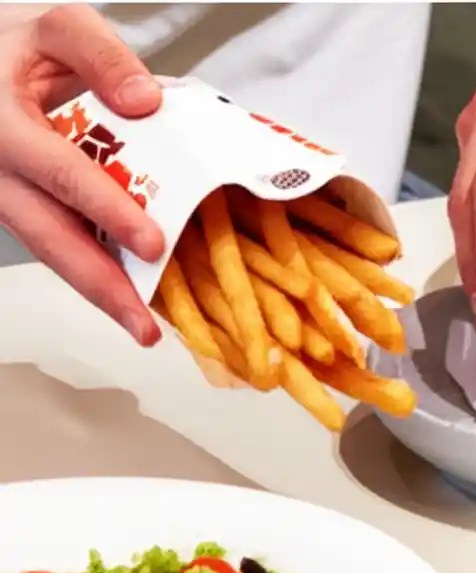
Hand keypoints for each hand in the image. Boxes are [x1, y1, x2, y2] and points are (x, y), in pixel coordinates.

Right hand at [0, 3, 164, 344]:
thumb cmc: (13, 46)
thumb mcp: (56, 28)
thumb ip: (101, 56)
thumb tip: (146, 102)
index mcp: (4, 127)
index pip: (64, 174)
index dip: (108, 211)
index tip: (151, 242)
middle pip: (51, 238)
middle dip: (101, 286)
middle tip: (145, 325)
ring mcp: (4, 197)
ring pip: (51, 252)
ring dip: (98, 293)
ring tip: (143, 329)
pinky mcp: (17, 208)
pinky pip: (55, 244)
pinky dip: (93, 274)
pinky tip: (131, 298)